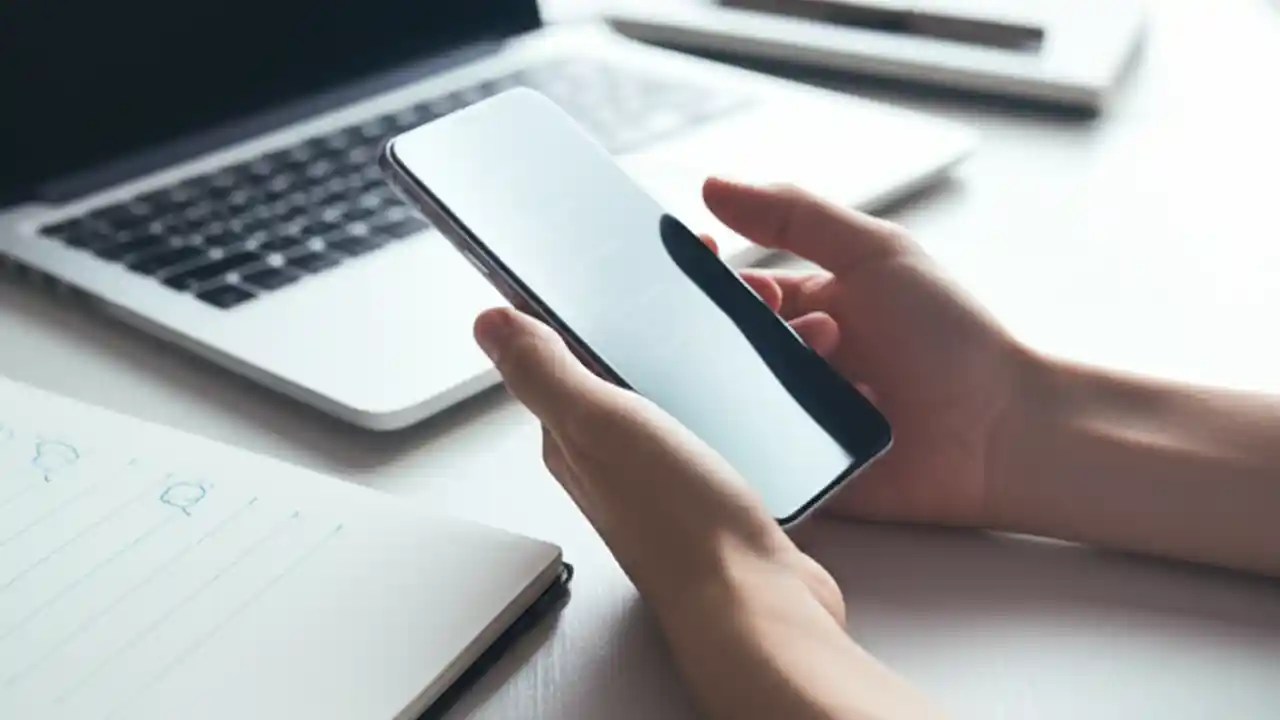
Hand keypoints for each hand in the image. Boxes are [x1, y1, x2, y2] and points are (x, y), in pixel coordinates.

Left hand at [472, 308, 843, 622]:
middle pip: (626, 364)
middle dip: (662, 316)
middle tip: (709, 279)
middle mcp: (613, 456)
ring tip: (753, 316)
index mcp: (575, 436)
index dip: (590, 299)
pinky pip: (717, 419)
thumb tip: (490, 320)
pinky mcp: (714, 487)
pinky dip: (735, 388)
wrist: (758, 603)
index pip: (565, 351)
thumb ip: (546, 371)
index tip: (625, 257)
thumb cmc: (684, 525)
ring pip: (677, 387)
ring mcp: (665, 473)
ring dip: (706, 349)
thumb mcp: (604, 425)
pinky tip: (762, 376)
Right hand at [703, 178, 1031, 527]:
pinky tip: (787, 421)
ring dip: (764, 381)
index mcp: (813, 307)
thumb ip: (796, 215)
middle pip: (731, 344)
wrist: (999, 432)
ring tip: (826, 373)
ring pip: (735, 398)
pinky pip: (752, 455)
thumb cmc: (951, 338)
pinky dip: (756, 438)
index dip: (717, 276)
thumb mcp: (876, 253)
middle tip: (803, 330)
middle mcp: (800, 362)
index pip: (739, 290)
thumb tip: (712, 184)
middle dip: (748, 330)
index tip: (710, 256)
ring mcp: (798, 418)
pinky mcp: (798, 473)